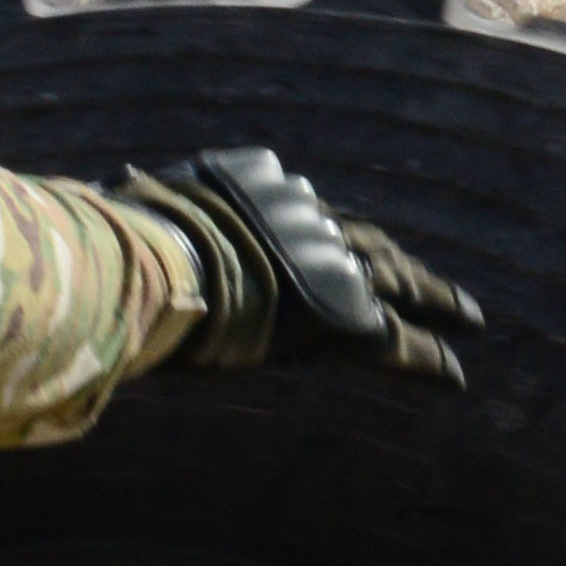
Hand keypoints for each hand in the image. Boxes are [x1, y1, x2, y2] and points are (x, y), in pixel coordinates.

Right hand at [121, 145, 482, 389]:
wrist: (168, 264)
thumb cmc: (132, 247)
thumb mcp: (134, 219)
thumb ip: (132, 211)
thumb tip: (96, 190)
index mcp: (262, 201)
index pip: (310, 217)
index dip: (334, 233)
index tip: (350, 242)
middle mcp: (309, 226)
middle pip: (370, 242)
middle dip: (402, 262)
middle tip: (432, 276)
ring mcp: (332, 269)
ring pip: (399, 284)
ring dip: (437, 299)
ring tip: (468, 318)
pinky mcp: (346, 320)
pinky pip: (399, 343)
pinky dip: (429, 358)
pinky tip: (457, 375)